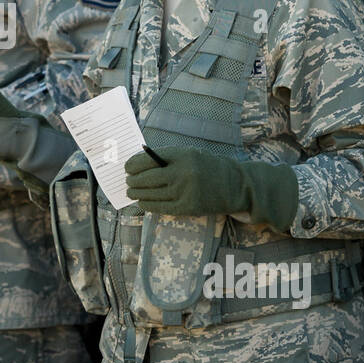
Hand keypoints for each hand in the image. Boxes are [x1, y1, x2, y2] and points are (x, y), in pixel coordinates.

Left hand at [124, 145, 299, 230]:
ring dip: (137, 194)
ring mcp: (185, 192)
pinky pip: (160, 207)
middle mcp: (183, 173)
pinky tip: (142, 202)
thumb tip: (139, 165)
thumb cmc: (209, 168)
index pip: (149, 159)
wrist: (236, 186)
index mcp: (183, 155)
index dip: (134, 164)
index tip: (127, 168)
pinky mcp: (187, 207)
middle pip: (147, 178)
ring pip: (151, 194)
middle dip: (133, 181)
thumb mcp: (190, 155)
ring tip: (132, 192)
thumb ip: (168, 158)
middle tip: (128, 181)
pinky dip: (147, 205)